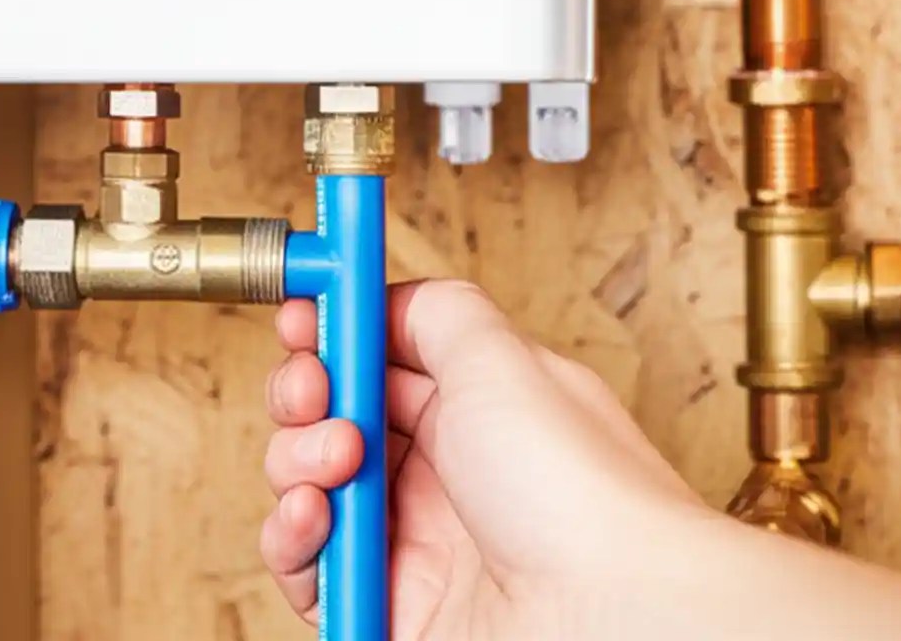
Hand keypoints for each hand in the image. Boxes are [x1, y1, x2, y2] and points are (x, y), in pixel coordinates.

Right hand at [260, 279, 711, 638]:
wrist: (608, 615)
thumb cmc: (579, 494)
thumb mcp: (506, 362)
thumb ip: (439, 312)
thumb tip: (384, 293)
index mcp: (475, 409)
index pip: (381, 360)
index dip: (334, 338)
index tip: (300, 319)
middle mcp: (440, 472)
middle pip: (334, 418)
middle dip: (306, 394)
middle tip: (313, 390)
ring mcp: (410, 540)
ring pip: (309, 486)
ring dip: (299, 460)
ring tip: (337, 460)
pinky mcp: (383, 604)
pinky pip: (306, 565)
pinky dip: (292, 536)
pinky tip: (314, 514)